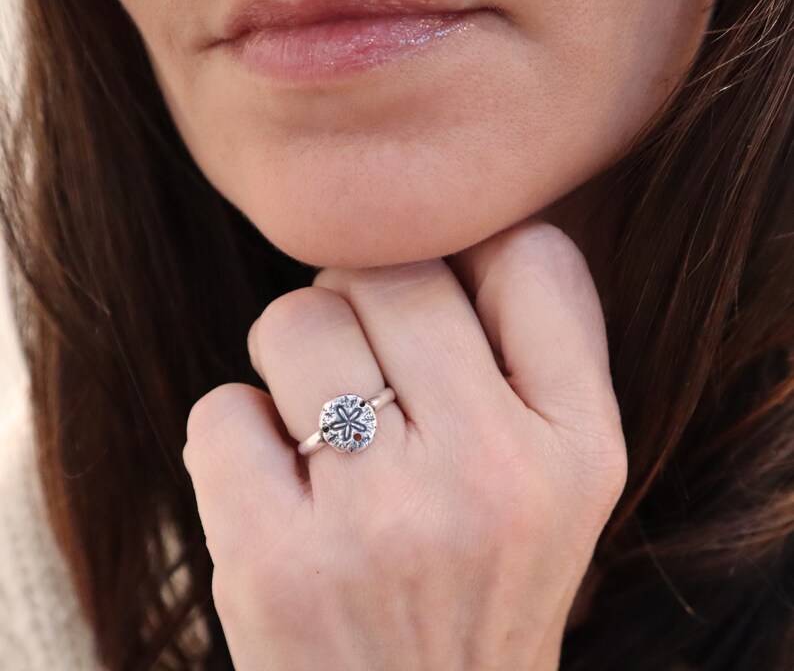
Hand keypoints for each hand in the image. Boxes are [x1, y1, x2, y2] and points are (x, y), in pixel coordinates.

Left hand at [183, 219, 627, 669]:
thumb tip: (444, 238)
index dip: (471, 254)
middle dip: (358, 296)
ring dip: (289, 356)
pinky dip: (235, 436)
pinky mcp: (278, 565)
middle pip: (394, 273)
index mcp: (577, 448)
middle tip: (358, 355)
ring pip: (296, 322)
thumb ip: (528, 358)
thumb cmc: (479, 586)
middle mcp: (492, 475)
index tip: (439, 295)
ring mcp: (382, 521)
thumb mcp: (559, 485)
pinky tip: (274, 489)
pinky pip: (222, 411)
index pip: (535, 257)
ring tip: (312, 416)